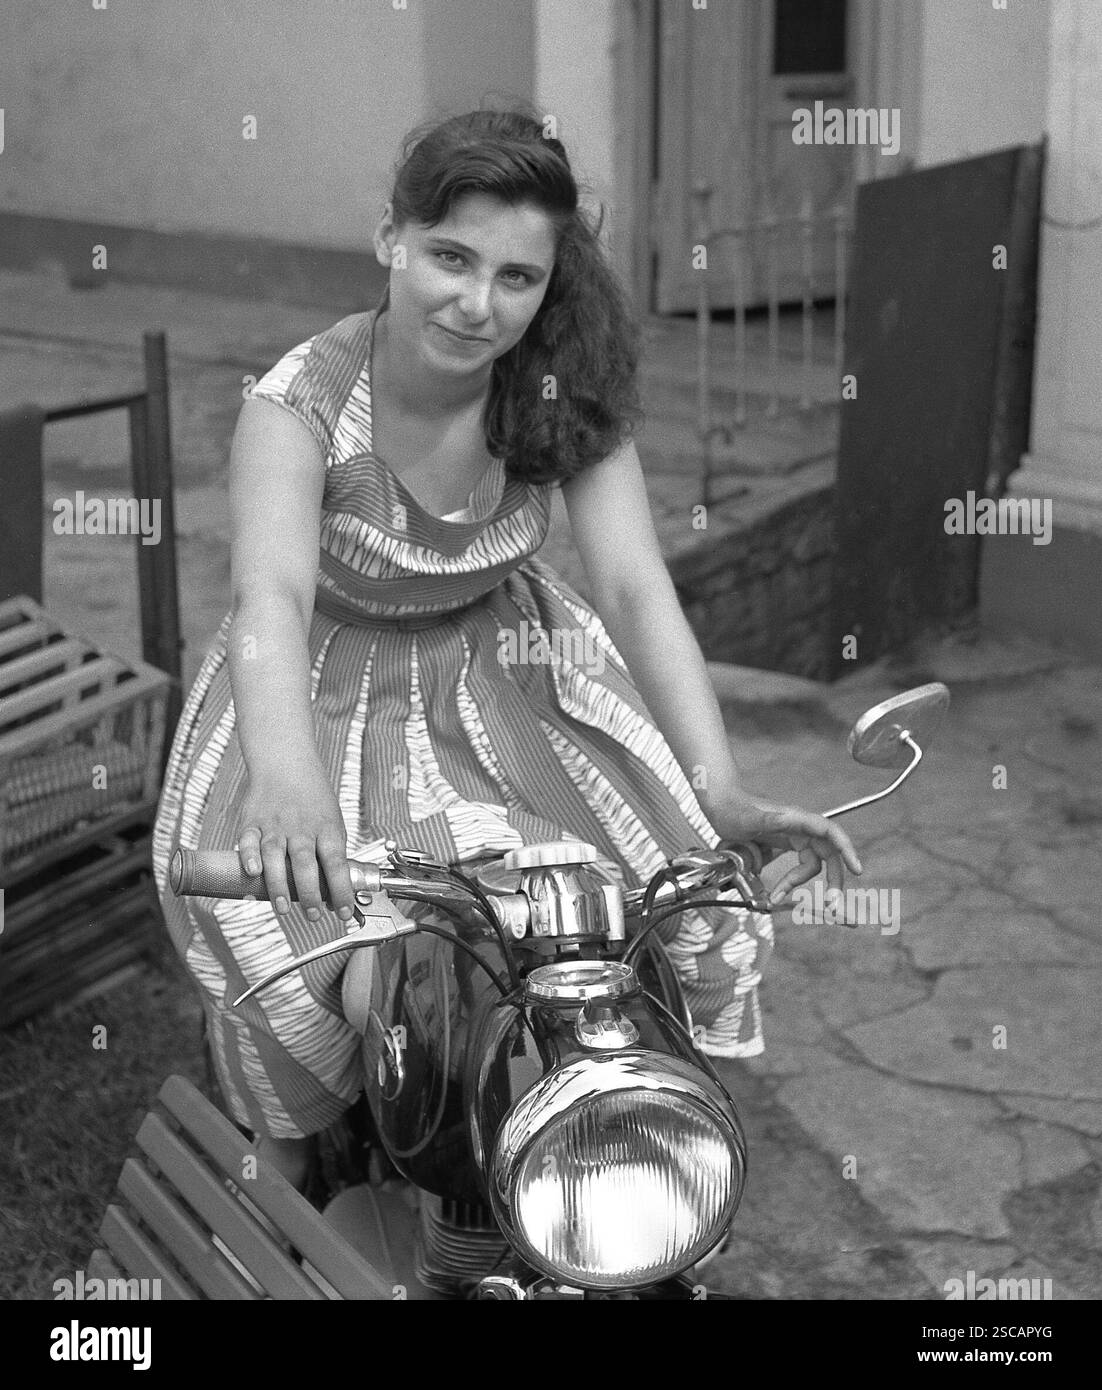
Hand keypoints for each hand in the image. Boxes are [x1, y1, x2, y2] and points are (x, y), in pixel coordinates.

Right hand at [236, 757, 356, 922]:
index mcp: (326, 828)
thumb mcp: (333, 821)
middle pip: (306, 863)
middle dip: (310, 894)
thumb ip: (332, 853)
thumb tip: (337, 891)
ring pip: (275, 857)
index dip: (341, 889)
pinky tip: (253, 873)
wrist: (285, 762)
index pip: (337, 863)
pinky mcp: (252, 822)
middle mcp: (301, 827)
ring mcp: (275, 824)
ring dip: (279, 885)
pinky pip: (248, 842)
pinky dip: (249, 857)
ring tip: (283, 908)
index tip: (345, 912)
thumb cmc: (312, 797)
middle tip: (314, 916)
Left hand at [704, 788, 861, 908]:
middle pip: (828, 853)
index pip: (830, 832)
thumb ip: (768, 820)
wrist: (720, 804)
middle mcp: (800, 827)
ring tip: (779, 896)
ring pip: (813, 863)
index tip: (855, 868)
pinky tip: (778, 890)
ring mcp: (794, 836)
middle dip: (834, 878)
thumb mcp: (747, 817)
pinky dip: (791, 880)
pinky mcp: (786, 844)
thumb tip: (790, 820)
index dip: (846, 849)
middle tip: (832, 903)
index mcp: (796, 818)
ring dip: (800, 883)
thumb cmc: (733, 808)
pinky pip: (798, 865)